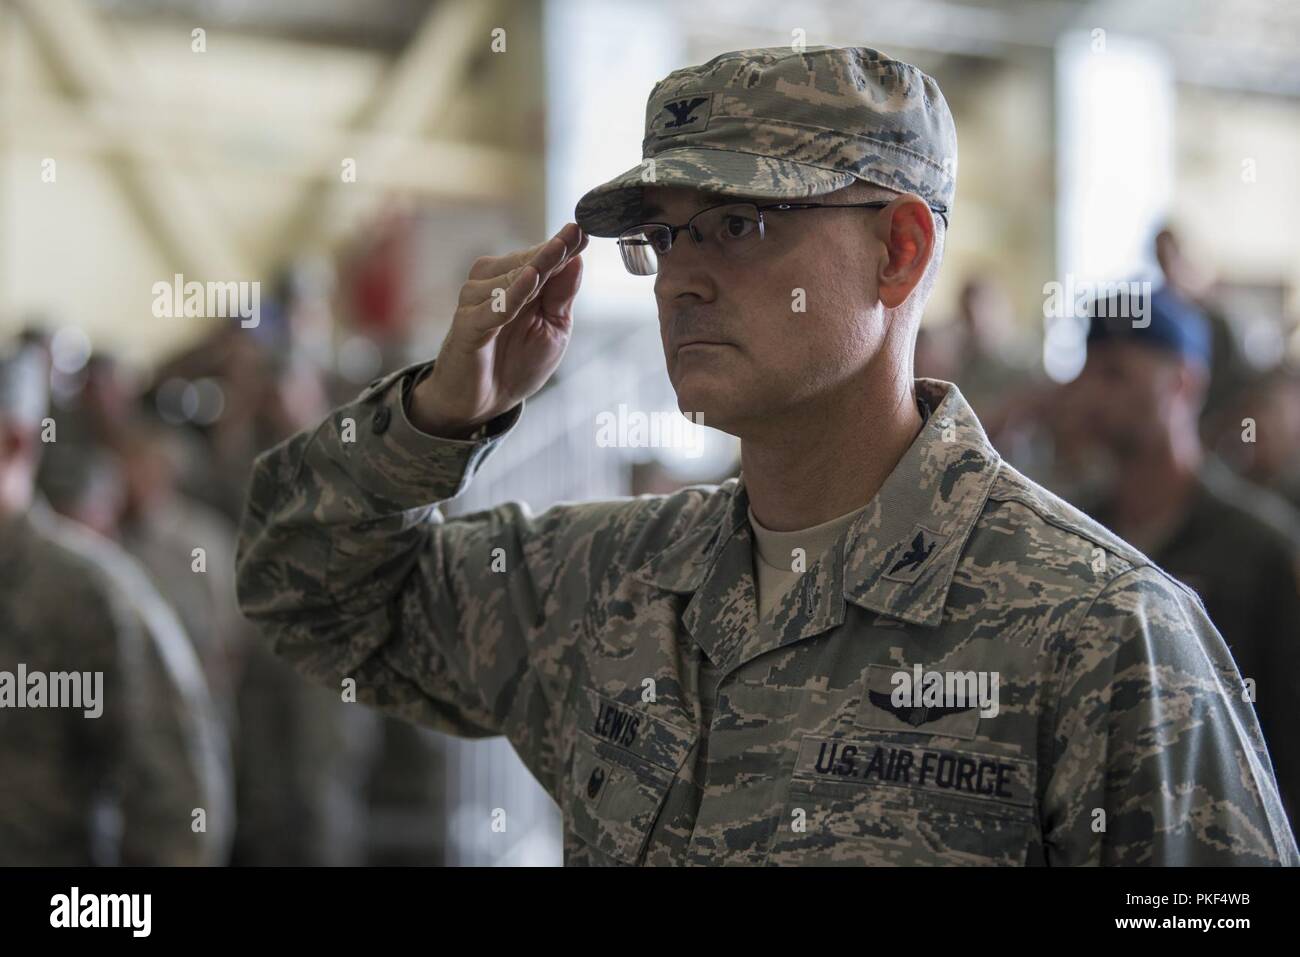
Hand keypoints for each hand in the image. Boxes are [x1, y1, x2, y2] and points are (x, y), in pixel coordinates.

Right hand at [410, 222, 587, 437]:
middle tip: (576, 232)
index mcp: (520, 283)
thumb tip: (578, 260)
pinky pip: (493, 307)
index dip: (565, 244)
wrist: (487, 402)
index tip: (586, 227)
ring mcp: (478, 302)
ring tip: (559, 251)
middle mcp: (495, 284)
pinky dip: (512, 294)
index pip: (544, 257)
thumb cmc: (519, 362)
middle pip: (529, 261)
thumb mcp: (553, 329)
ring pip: (510, 278)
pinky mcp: (468, 325)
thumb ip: (561, 296)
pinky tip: (530, 279)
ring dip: (534, 268)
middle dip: (554, 249)